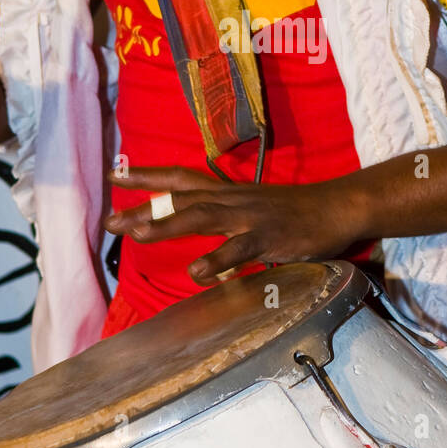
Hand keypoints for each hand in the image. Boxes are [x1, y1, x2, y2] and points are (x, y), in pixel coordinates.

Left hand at [104, 165, 365, 284]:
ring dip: (168, 225)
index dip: (147, 176)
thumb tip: (194, 239)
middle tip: (109, 221)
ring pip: (203, 216)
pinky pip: (239, 249)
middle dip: (143, 208)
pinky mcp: (268, 237)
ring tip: (138, 234)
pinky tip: (196, 273)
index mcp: (227, 192)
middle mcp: (232, 199)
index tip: (113, 174)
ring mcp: (249, 217)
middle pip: (180, 199)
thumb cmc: (293, 212)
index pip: (180, 178)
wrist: (337, 207)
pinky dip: (217, 260)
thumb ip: (223, 221)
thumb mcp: (252, 209)